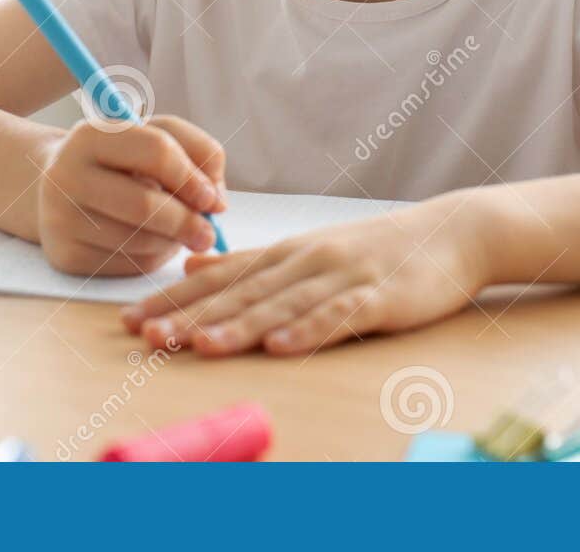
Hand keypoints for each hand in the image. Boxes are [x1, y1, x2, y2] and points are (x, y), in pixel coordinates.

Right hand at [37, 114, 226, 276]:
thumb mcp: (153, 137)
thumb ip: (197, 151)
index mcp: (91, 135)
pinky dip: (152, 258)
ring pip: (139, 241)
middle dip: (188, 222)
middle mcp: (66, 175)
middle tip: (208, 233)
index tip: (212, 198)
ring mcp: (61, 218)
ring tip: (175, 232)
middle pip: (146, 206)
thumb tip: (217, 202)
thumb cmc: (119, 160)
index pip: (157, 151)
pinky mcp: (65, 256)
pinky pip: (127, 265)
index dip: (194, 178)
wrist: (59, 190)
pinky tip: (149, 244)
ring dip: (172, 242)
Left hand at [119, 192, 491, 355]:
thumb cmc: (376, 249)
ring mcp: (341, 277)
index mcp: (285, 253)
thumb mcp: (307, 251)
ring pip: (280, 304)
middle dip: (190, 315)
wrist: (449, 233)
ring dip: (238, 326)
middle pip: (239, 293)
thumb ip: (250, 263)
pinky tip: (280, 347)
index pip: (219, 277)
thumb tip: (189, 268)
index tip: (130, 319)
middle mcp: (305, 261)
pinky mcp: (378, 297)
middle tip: (147, 335)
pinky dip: (307, 330)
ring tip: (199, 346)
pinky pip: (338, 316)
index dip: (174, 299)